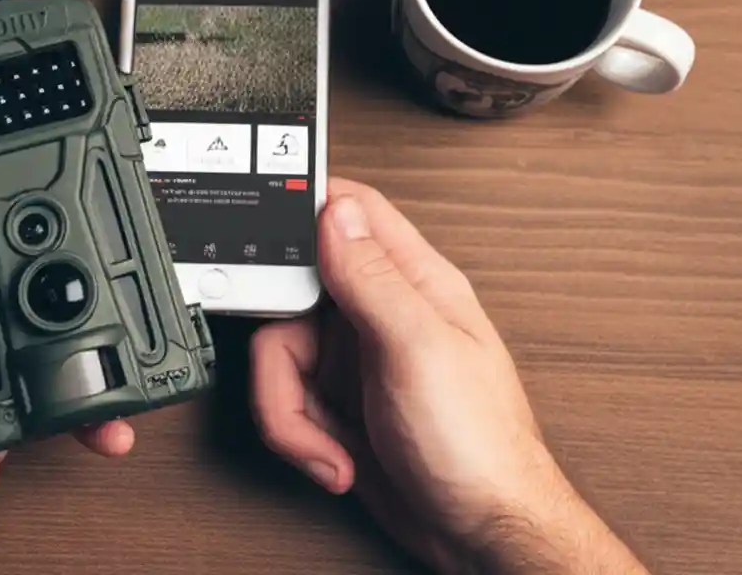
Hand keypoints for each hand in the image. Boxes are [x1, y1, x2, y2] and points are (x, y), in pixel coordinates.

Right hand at [250, 179, 647, 573]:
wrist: (481, 534)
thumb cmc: (478, 447)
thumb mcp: (419, 349)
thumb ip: (373, 276)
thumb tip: (335, 210)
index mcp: (413, 283)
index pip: (350, 212)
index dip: (301, 208)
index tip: (260, 234)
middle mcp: (381, 315)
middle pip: (291, 294)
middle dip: (275, 344)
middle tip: (288, 377)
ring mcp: (357, 361)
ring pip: (280, 356)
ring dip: (288, 410)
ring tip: (326, 444)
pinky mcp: (340, 406)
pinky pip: (287, 402)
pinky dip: (298, 436)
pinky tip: (336, 459)